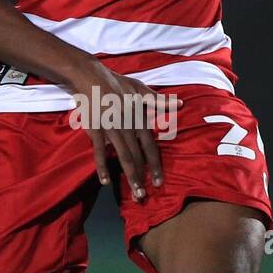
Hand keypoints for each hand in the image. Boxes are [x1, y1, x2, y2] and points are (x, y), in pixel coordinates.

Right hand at [64, 60, 181, 200]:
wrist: (90, 76)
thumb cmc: (116, 83)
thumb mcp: (140, 89)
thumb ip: (159, 100)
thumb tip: (181, 105)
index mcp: (139, 119)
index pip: (150, 146)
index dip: (154, 165)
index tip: (159, 181)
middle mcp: (128, 126)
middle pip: (137, 156)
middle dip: (142, 177)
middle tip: (145, 196)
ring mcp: (111, 128)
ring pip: (123, 156)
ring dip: (129, 176)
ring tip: (134, 193)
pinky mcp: (95, 129)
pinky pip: (98, 151)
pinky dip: (102, 166)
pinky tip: (105, 181)